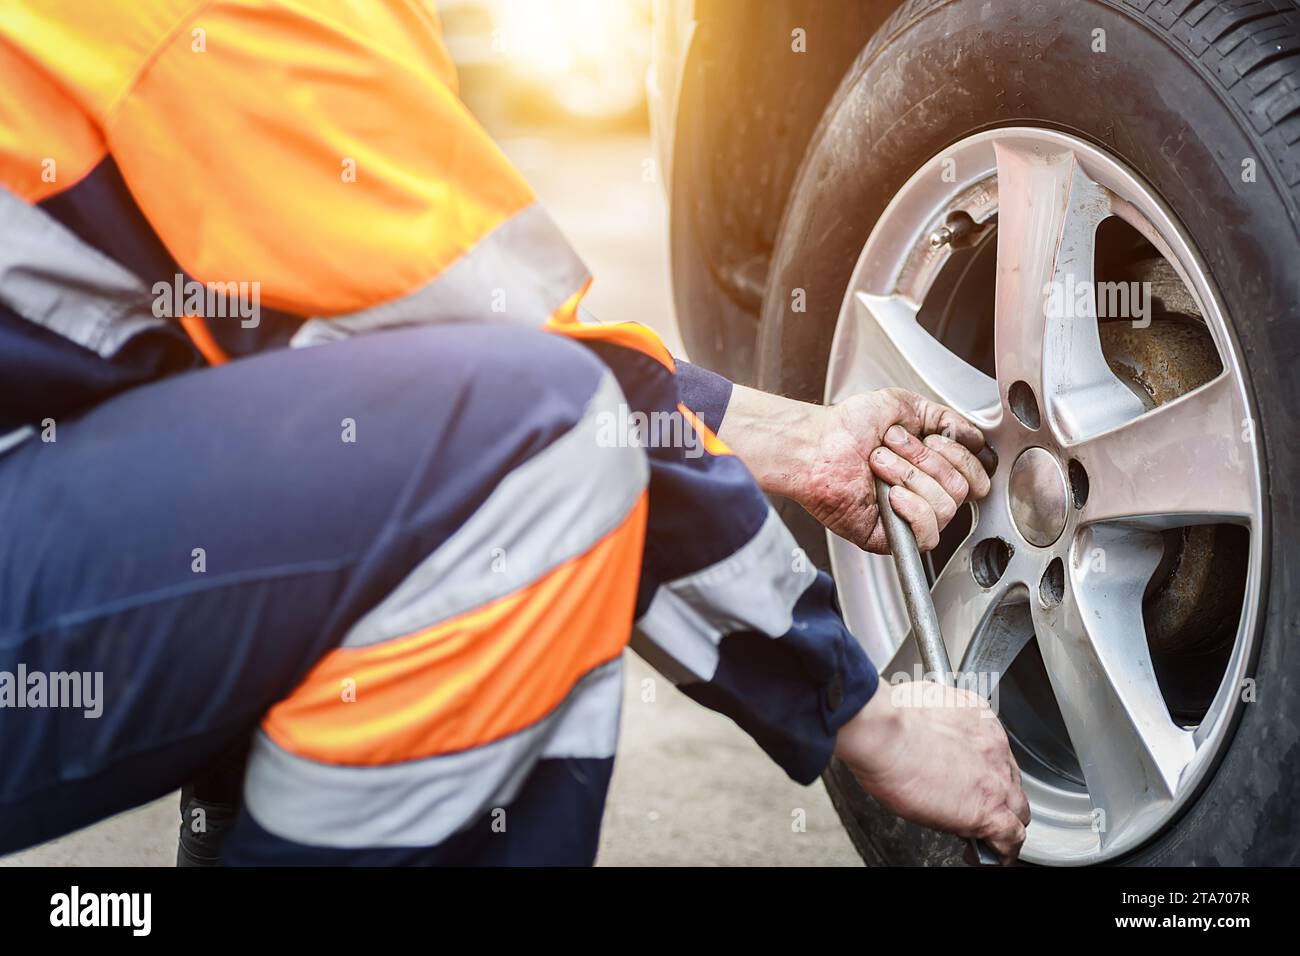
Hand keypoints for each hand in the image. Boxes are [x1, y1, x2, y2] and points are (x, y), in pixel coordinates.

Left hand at [800, 388, 990, 552]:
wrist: (816, 445)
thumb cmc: (847, 427)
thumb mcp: (904, 407)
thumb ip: (945, 419)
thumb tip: (974, 436)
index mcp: (930, 468)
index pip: (976, 476)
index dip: (959, 455)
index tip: (932, 438)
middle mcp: (923, 493)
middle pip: (962, 489)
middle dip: (926, 460)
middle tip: (892, 446)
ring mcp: (908, 517)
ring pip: (945, 508)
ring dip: (910, 477)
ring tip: (879, 464)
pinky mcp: (891, 538)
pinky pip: (927, 535)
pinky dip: (913, 509)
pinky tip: (891, 494)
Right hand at [835, 680, 1028, 864]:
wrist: (885, 735)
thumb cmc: (891, 720)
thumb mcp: (924, 707)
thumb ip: (938, 728)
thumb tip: (926, 741)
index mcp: (979, 719)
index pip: (994, 752)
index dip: (984, 770)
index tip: (970, 779)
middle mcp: (994, 747)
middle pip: (1012, 780)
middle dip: (999, 795)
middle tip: (977, 806)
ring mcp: (994, 780)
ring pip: (1018, 809)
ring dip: (1004, 821)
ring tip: (985, 835)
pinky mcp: (986, 810)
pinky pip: (1010, 837)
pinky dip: (1005, 849)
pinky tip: (994, 854)